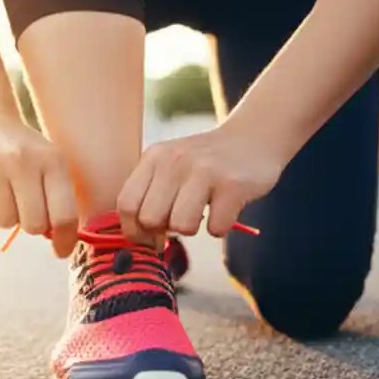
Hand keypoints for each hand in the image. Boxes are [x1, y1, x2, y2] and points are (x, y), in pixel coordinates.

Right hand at [0, 111, 78, 256]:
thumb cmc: (27, 153)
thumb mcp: (51, 164)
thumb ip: (59, 201)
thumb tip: (58, 242)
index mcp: (51, 159)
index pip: (63, 214)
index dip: (65, 240)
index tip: (60, 252)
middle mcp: (21, 161)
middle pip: (33, 224)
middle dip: (32, 225)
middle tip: (27, 208)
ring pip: (3, 222)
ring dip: (6, 215)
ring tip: (5, 193)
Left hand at [117, 124, 285, 242]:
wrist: (252, 138)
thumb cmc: (205, 163)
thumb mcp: (170, 165)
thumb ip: (150, 194)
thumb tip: (141, 240)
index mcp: (154, 157)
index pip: (126, 203)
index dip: (134, 229)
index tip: (149, 237)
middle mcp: (175, 161)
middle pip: (150, 219)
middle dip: (163, 231)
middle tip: (179, 222)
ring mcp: (204, 171)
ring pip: (181, 226)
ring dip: (192, 229)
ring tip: (202, 213)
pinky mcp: (233, 185)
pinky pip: (216, 229)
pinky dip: (221, 227)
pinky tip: (225, 209)